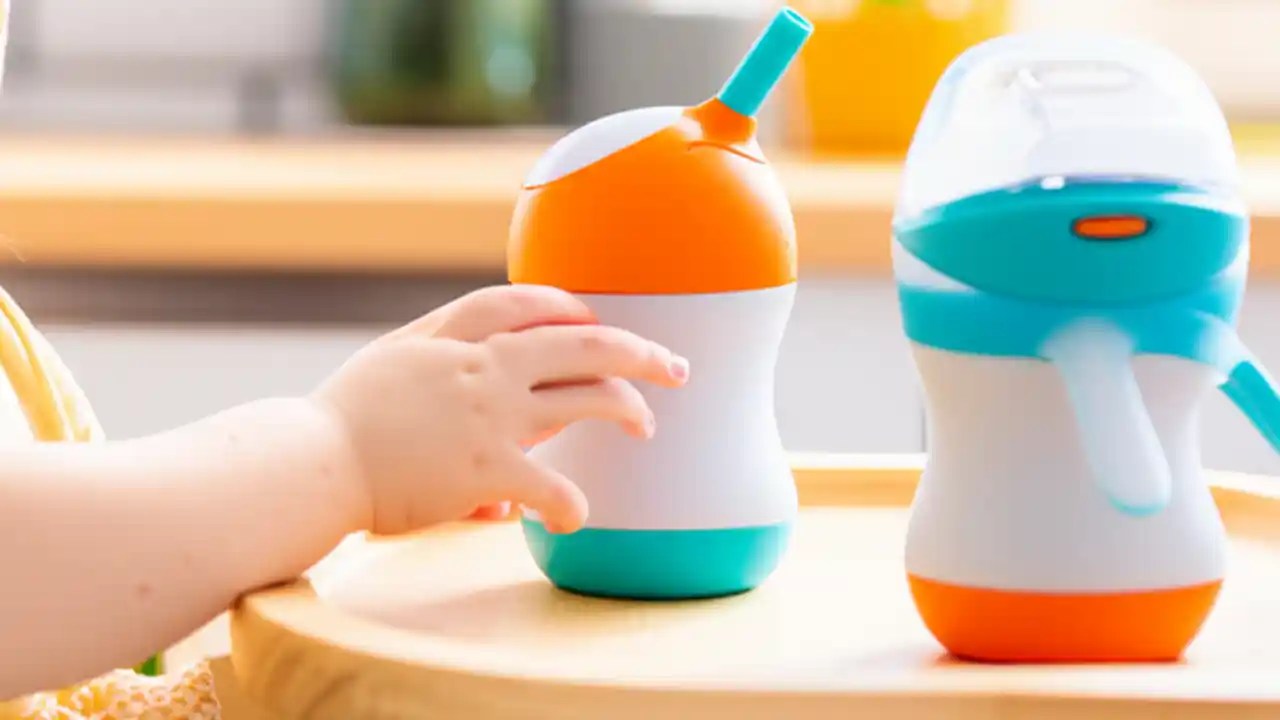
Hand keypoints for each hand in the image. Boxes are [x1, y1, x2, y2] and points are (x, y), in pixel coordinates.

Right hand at [312, 285, 688, 535]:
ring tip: (648, 425)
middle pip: (579, 343)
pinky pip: (553, 485)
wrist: (309, 462)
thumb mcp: (388, 367)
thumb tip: (470, 362)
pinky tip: (576, 518)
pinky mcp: (488, 466)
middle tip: (674, 364)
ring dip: (628, 410)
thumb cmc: (338, 421)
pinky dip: (570, 504)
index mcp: (453, 337)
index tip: (594, 316)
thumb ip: (439, 367)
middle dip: (636, 349)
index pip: (524, 303)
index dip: (567, 306)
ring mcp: (491, 414)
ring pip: (585, 399)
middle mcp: (482, 366)